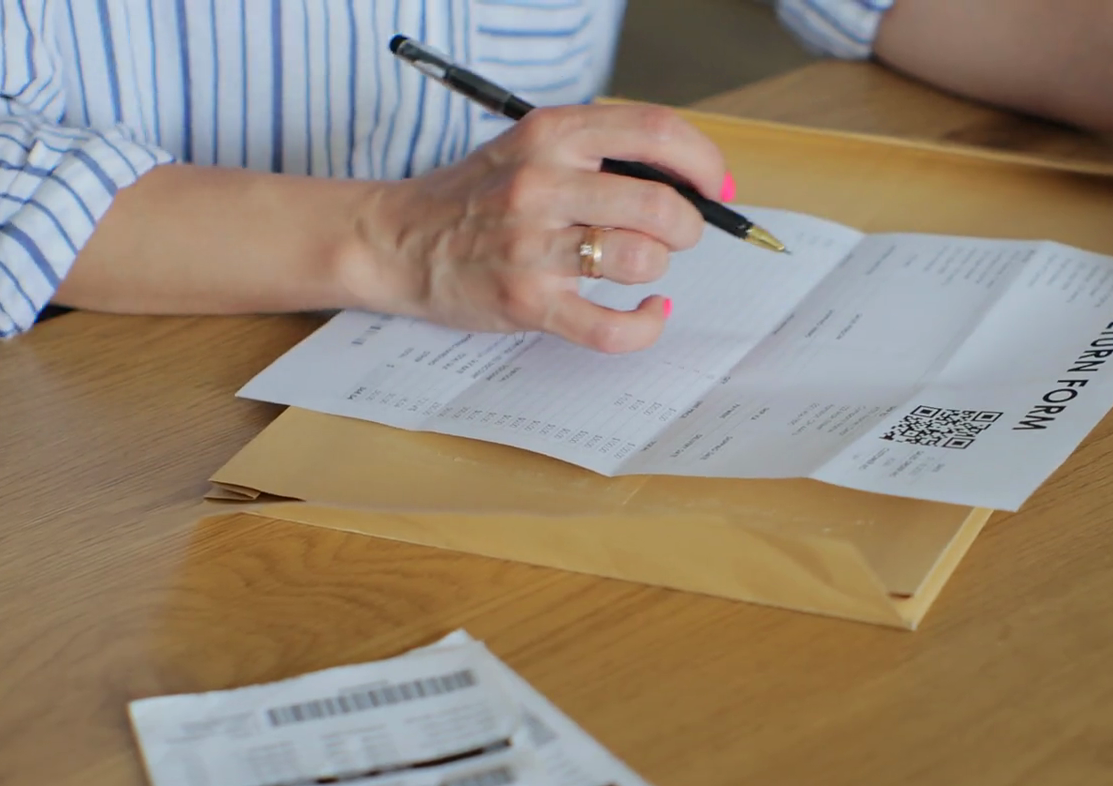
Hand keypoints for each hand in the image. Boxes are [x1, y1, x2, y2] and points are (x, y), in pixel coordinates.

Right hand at [356, 104, 727, 352]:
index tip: (716, 184)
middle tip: (678, 234)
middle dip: (688, 226)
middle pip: (660, 205)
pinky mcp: (528, 303)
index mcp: (550, 135)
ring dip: (657, 268)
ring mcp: (533, 247)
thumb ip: (600, 152)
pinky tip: (649, 312)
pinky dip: (645, 325)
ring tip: (639, 265)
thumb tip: (692, 178)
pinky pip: (612, 326)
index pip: (654, 132)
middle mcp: (543, 185)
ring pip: (641, 260)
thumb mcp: (532, 146)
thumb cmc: (476, 195)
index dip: (702, 161)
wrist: (396, 240)